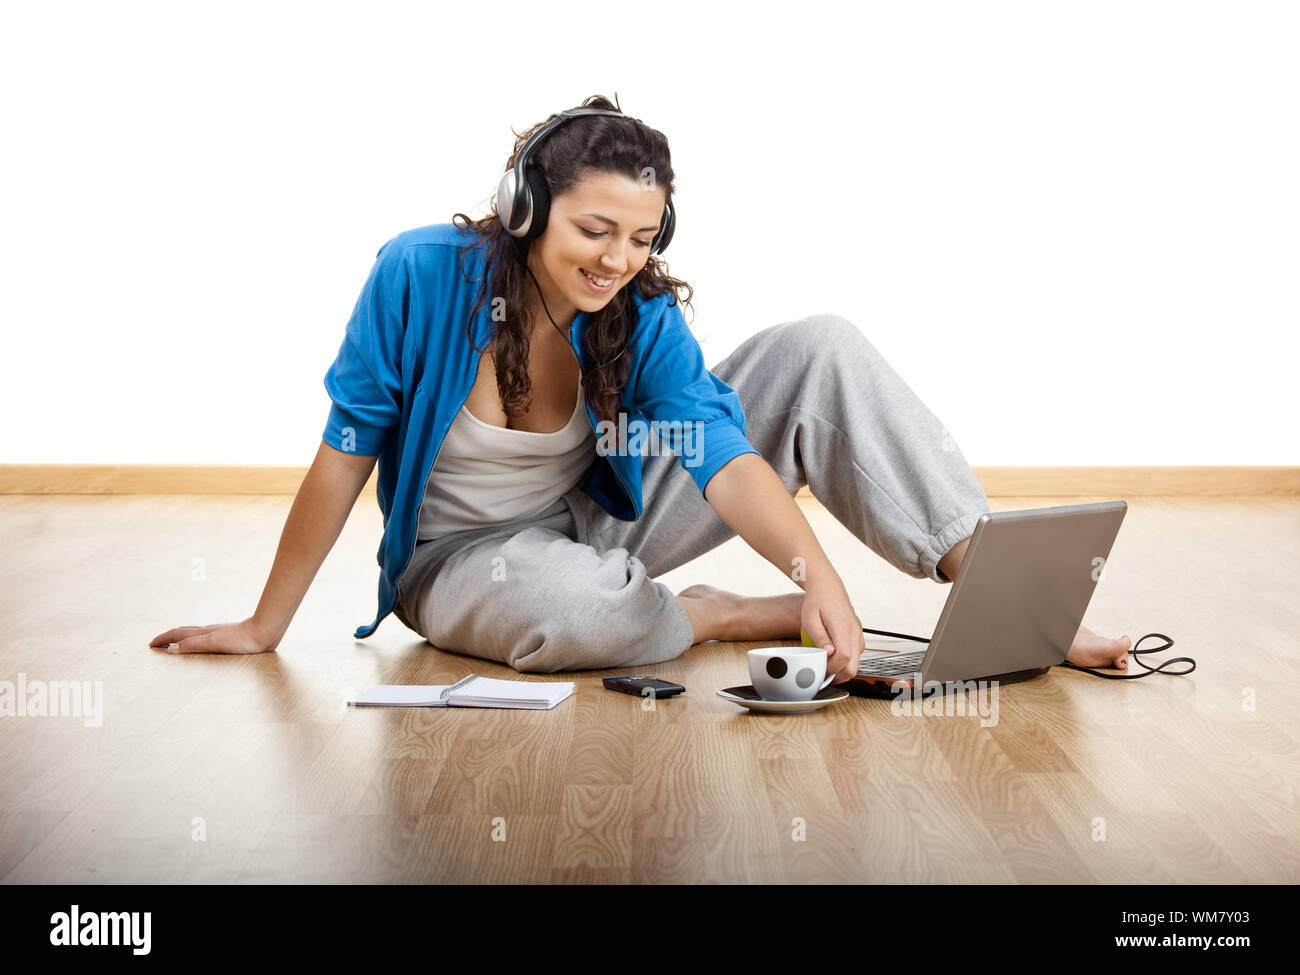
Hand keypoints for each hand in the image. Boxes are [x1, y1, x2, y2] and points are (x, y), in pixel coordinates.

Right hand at [149, 617, 278, 653]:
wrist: (264, 632)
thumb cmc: (241, 639)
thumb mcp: (213, 643)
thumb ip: (192, 645)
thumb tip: (170, 648)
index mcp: (203, 633)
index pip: (177, 634)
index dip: (163, 638)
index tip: (150, 644)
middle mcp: (208, 631)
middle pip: (183, 632)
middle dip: (168, 637)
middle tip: (156, 643)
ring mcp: (218, 633)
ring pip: (193, 633)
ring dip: (180, 637)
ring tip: (174, 642)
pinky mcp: (227, 637)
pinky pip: (204, 637)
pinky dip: (194, 640)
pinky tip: (202, 643)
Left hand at [800, 583, 864, 683]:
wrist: (828, 588)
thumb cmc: (817, 602)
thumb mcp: (811, 620)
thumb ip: (820, 638)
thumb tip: (829, 655)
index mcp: (843, 628)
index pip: (844, 658)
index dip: (832, 668)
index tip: (820, 668)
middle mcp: (855, 633)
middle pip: (853, 667)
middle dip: (838, 675)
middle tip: (822, 674)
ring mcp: (858, 635)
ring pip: (856, 664)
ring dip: (842, 669)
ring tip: (826, 665)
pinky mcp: (858, 637)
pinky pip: (856, 656)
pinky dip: (846, 662)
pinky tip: (832, 658)